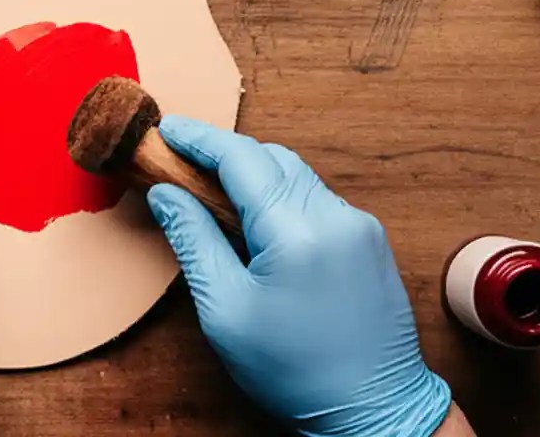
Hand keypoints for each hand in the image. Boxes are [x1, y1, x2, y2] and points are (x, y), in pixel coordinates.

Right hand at [147, 117, 451, 436]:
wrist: (373, 410)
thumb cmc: (297, 372)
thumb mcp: (226, 310)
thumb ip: (193, 241)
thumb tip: (166, 194)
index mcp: (297, 232)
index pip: (240, 157)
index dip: (198, 138)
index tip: (166, 130)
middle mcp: (335, 216)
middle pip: (270, 158)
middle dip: (222, 154)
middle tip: (178, 162)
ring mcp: (358, 225)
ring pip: (295, 175)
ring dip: (252, 175)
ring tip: (212, 194)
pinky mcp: (368, 239)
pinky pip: (316, 198)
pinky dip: (281, 196)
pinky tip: (257, 222)